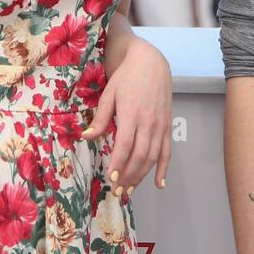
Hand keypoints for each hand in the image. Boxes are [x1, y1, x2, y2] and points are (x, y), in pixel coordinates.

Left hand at [82, 35, 171, 197]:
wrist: (151, 62)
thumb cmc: (126, 77)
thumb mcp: (109, 94)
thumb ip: (100, 118)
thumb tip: (86, 137)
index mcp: (132, 114)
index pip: (125, 145)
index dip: (119, 164)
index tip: (111, 178)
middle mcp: (149, 122)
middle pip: (140, 156)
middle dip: (128, 176)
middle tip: (117, 191)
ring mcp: (160, 125)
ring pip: (153, 157)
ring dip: (142, 176)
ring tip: (129, 190)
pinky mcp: (168, 125)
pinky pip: (167, 151)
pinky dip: (164, 168)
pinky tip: (159, 184)